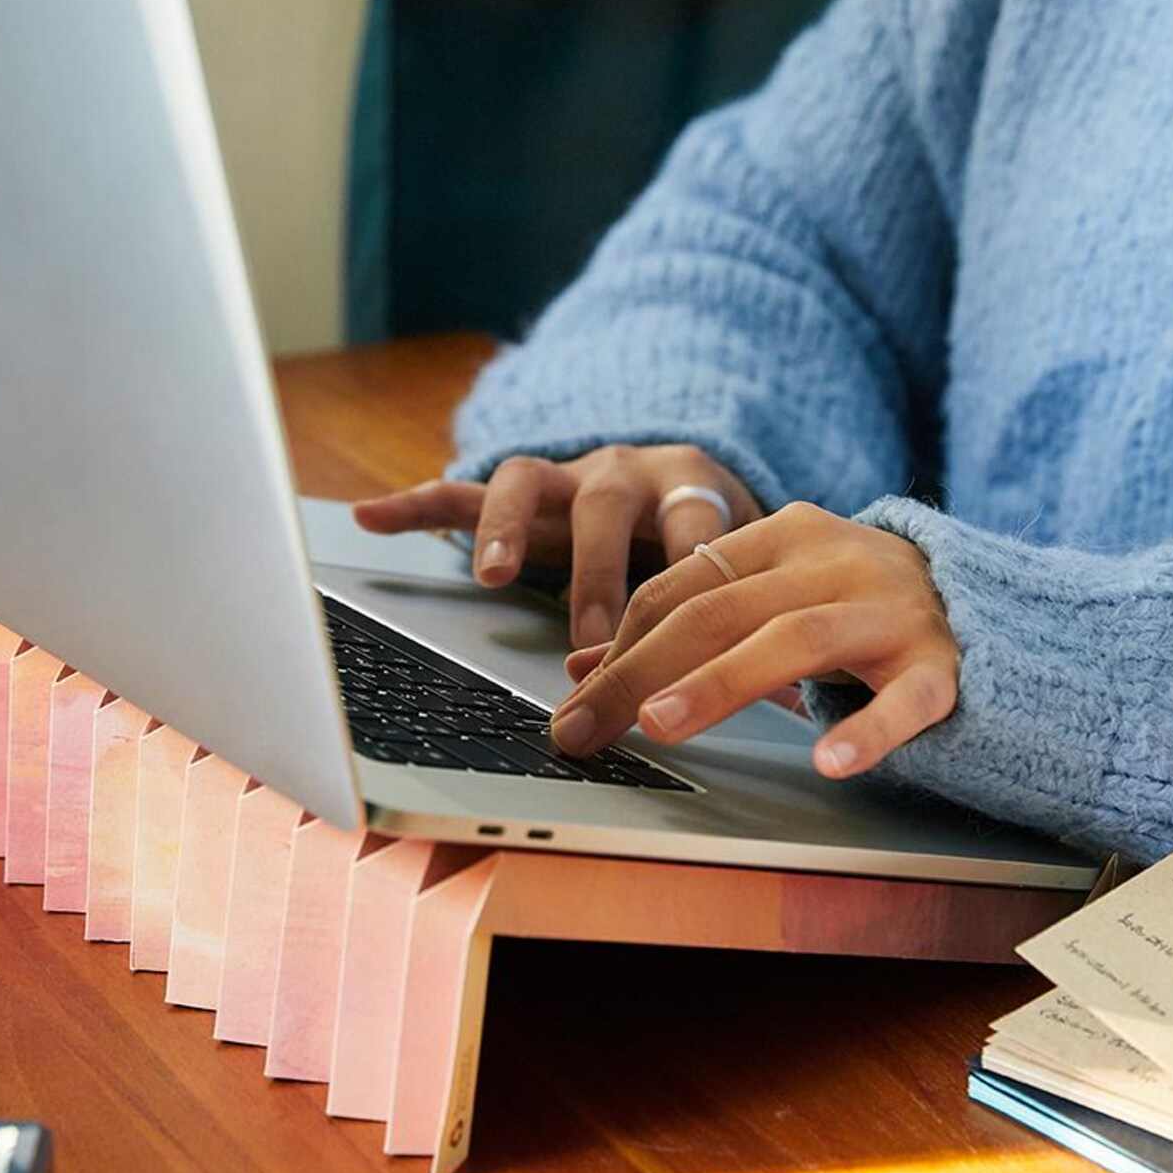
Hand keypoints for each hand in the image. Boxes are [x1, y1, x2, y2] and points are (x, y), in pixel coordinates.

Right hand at [352, 445, 760, 647]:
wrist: (683, 469)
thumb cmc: (710, 534)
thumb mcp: (742, 567)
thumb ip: (751, 620)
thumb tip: (799, 703)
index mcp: (694, 487)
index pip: (699, 531)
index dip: (704, 591)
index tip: (706, 650)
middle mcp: (628, 472)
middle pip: (610, 510)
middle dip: (601, 576)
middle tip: (598, 641)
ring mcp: (570, 475)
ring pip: (531, 485)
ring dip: (509, 529)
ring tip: (492, 572)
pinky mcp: (528, 487)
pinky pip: (467, 487)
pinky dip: (421, 505)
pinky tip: (373, 519)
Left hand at [549, 501, 958, 777]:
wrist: (986, 599)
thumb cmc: (854, 603)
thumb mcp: (769, 595)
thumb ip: (686, 623)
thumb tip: (581, 668)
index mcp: (783, 535)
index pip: (680, 586)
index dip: (620, 644)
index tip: (573, 701)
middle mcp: (833, 560)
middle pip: (718, 611)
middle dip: (638, 670)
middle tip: (584, 725)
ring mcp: (889, 609)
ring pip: (794, 639)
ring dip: (719, 683)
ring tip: (660, 725)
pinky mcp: (943, 663)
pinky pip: (906, 698)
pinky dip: (868, 730)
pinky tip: (830, 762)